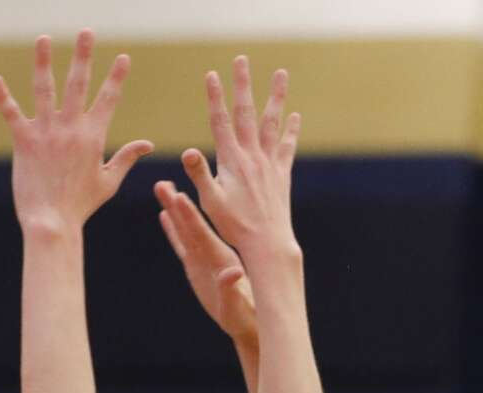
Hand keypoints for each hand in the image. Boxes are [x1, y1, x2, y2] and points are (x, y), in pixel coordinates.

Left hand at [0, 31, 152, 232]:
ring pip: (44, 89)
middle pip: (78, 84)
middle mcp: (70, 129)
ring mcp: (46, 132)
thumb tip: (147, 144)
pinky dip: (2, 96)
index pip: (108, 100)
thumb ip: (127, 158)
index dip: (117, 77)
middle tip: (87, 31)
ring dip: (43, 61)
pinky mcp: (24, 141)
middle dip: (84, 55)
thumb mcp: (109, 181)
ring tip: (44, 38)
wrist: (53, 223)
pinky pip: (12, 113)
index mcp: (93, 137)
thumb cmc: (81, 205)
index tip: (124, 57)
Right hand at [154, 179, 256, 341]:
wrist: (248, 321)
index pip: (202, 234)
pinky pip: (182, 246)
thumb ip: (231, 289)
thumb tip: (232, 273)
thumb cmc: (245, 315)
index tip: (178, 196)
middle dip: (177, 206)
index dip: (189, 216)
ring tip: (161, 188)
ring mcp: (203, 259)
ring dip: (173, 211)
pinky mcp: (197, 268)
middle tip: (162, 184)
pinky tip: (164, 216)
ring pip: (185, 231)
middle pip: (190, 226)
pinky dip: (174, 231)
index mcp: (221, 259)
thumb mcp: (237, 305)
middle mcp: (211, 254)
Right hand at [181, 57, 300, 256]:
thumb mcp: (210, 202)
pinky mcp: (282, 174)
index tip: (211, 74)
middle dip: (243, 85)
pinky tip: (294, 115)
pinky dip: (290, 129)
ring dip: (275, 96)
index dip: (215, 98)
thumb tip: (187, 151)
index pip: (220, 122)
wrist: (268, 243)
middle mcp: (253, 156)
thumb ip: (199, 174)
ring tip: (281, 73)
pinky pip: (286, 146)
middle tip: (242, 59)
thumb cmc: (235, 227)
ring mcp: (269, 163)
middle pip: (246, 113)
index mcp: (232, 161)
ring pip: (272, 122)